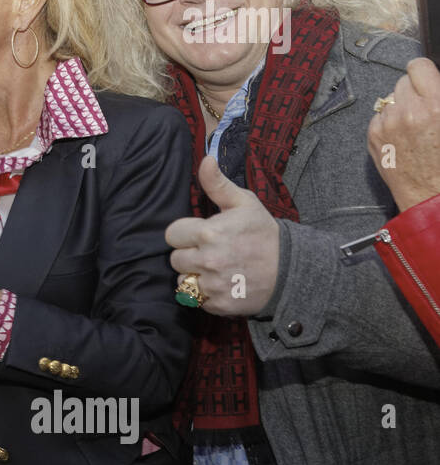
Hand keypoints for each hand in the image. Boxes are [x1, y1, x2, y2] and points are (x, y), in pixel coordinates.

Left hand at [165, 156, 279, 316]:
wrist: (292, 270)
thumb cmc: (264, 233)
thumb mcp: (244, 203)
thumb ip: (218, 184)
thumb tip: (205, 159)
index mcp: (209, 233)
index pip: (172, 234)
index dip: (185, 234)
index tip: (201, 234)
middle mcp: (207, 260)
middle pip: (175, 258)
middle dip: (189, 254)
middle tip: (212, 251)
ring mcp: (212, 285)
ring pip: (182, 280)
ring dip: (194, 275)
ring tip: (216, 268)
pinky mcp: (217, 304)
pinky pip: (195, 299)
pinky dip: (205, 294)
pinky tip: (222, 283)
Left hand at [368, 57, 439, 211]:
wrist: (431, 193)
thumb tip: (433, 82)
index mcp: (435, 105)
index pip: (418, 66)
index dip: (424, 72)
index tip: (426, 79)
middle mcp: (407, 111)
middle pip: (403, 81)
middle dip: (414, 91)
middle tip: (424, 108)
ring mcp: (386, 123)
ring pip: (390, 97)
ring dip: (401, 105)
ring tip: (415, 125)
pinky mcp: (373, 135)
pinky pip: (380, 115)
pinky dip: (389, 121)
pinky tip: (403, 136)